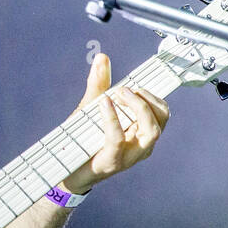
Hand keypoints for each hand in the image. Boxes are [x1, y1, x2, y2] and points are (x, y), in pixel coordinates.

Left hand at [61, 53, 169, 194]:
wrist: (65, 170)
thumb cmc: (82, 140)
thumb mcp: (90, 108)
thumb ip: (99, 84)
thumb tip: (102, 58)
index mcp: (140, 130)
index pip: (161, 111)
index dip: (159, 92)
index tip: (148, 75)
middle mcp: (141, 144)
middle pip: (161, 118)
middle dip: (147, 98)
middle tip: (125, 88)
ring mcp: (129, 156)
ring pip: (151, 131)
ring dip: (138, 108)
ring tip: (118, 94)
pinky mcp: (112, 162)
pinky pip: (118, 139)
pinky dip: (112, 118)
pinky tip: (104, 104)